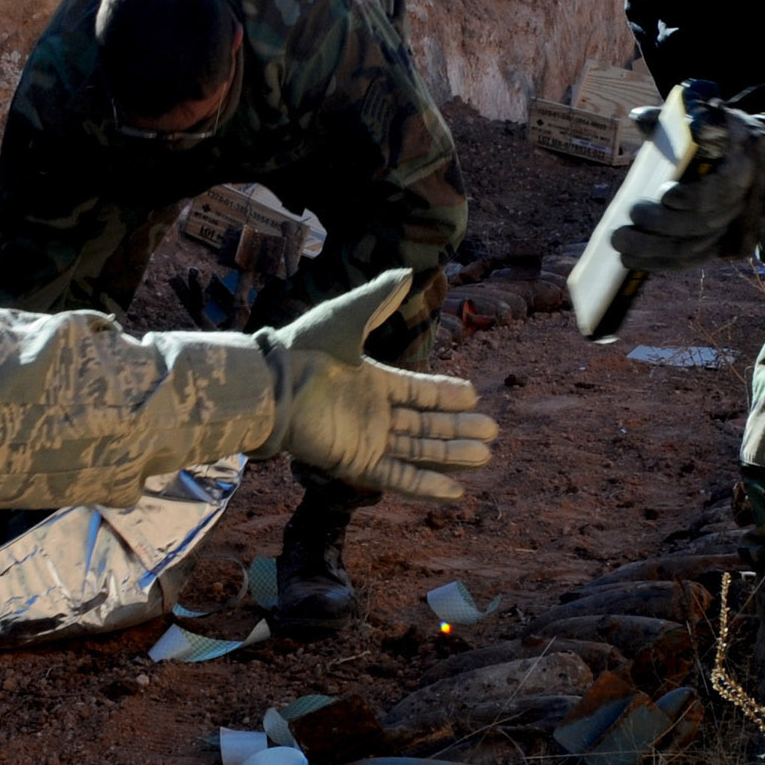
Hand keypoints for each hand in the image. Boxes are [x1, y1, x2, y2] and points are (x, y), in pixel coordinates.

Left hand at [254, 270, 497, 498]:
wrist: (273, 382)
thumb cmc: (305, 348)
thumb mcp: (347, 319)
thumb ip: (379, 301)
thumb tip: (408, 273)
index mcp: (372, 382)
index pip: (419, 391)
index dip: (446, 395)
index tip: (475, 397)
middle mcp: (373, 413)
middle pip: (426, 424)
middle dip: (458, 430)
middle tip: (491, 433)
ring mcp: (366, 439)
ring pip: (419, 450)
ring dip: (451, 455)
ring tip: (485, 456)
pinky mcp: (356, 462)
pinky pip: (398, 477)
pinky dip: (425, 486)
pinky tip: (454, 491)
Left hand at [612, 100, 764, 273]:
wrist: (758, 156)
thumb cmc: (718, 134)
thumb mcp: (702, 116)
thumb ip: (671, 119)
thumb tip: (640, 118)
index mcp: (742, 163)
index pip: (724, 187)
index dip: (694, 195)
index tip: (665, 194)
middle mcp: (744, 199)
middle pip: (704, 223)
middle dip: (662, 226)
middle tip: (626, 223)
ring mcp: (736, 225)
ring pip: (698, 247)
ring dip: (656, 251)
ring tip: (621, 248)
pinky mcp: (725, 244)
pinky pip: (695, 260)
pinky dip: (663, 263)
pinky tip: (635, 261)